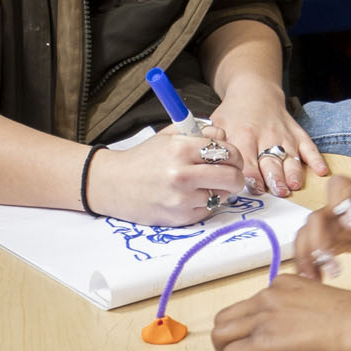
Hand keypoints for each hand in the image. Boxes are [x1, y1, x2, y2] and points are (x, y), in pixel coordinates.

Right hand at [93, 130, 250, 225]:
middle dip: (237, 176)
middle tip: (231, 175)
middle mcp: (182, 175)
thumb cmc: (143, 158)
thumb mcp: (168, 136)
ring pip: (223, 196)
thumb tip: (224, 137)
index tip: (231, 159)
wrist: (113, 184)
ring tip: (206, 185)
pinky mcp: (180, 217)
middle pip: (233, 177)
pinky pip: (209, 210)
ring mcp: (182, 199)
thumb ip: (199, 132)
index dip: (234, 156)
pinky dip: (206, 203)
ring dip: (221, 191)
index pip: (227, 152)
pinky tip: (192, 196)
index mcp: (181, 149)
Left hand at [210, 81, 326, 196]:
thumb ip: (214, 145)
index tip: (254, 188)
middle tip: (278, 192)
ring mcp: (284, 135)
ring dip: (293, 172)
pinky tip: (321, 171)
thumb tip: (208, 168)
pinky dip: (316, 159)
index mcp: (243, 134)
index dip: (251, 175)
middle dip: (274, 176)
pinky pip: (309, 146)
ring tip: (294, 185)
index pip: (247, 159)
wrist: (254, 90)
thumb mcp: (218, 124)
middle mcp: (265, 135)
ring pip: (290, 156)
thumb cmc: (234, 114)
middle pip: (270, 159)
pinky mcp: (297, 133)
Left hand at [210, 273, 350, 350]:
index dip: (254, 330)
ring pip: (220, 336)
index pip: (249, 306)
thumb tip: (293, 340)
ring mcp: (261, 319)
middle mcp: (267, 298)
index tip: (272, 343)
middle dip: (233, 342)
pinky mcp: (260, 344)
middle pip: (226, 319)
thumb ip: (299, 318)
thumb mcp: (322, 307)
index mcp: (283, 285)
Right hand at [291, 180, 350, 278]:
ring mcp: (337, 224)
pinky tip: (315, 281)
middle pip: (317, 217)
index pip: (340, 187)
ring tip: (317, 280)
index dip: (339, 202)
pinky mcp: (337, 240)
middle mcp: (345, 207)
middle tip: (332, 267)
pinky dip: (308, 264)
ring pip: (307, 234)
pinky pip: (313, 249)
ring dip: (307, 256)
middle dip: (317, 241)